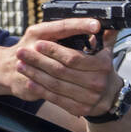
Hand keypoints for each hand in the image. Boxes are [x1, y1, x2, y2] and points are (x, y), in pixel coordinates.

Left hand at [5, 19, 122, 116]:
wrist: (108, 98)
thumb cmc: (103, 71)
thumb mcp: (106, 53)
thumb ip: (105, 37)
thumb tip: (106, 22)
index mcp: (103, 65)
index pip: (73, 57)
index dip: (54, 51)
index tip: (38, 44)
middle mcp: (97, 83)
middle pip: (61, 70)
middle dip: (39, 60)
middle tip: (22, 52)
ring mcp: (88, 98)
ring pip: (56, 84)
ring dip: (35, 74)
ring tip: (22, 64)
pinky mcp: (79, 108)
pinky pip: (56, 98)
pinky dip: (41, 89)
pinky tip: (30, 81)